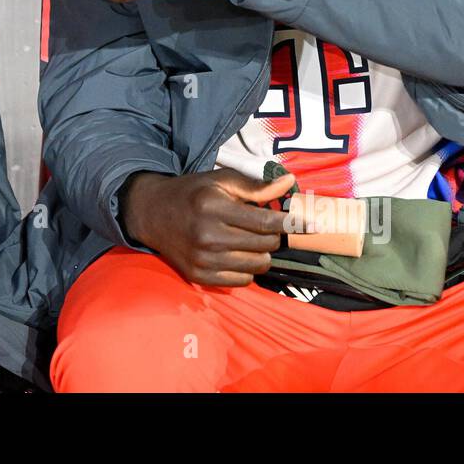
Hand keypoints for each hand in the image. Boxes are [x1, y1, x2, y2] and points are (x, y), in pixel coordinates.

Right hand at [121, 168, 298, 285]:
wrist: (152, 214)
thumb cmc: (193, 193)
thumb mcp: (221, 181)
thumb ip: (256, 187)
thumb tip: (290, 183)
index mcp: (214, 208)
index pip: (266, 222)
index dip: (292, 224)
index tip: (311, 224)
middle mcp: (208, 236)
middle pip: (265, 245)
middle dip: (272, 236)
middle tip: (263, 226)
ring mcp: (203, 260)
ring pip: (257, 265)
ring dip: (260, 253)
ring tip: (247, 240)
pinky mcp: (199, 277)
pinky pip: (242, 282)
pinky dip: (246, 269)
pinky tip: (235, 254)